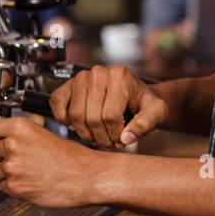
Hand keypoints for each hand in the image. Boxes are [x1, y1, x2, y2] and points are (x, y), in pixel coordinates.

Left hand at [0, 117, 97, 207]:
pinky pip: (2, 188)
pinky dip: (11, 188)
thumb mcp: (45, 137)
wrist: (87, 177)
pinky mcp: (13, 186)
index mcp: (20, 127)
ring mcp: (10, 167)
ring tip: (19, 176)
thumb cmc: (73, 159)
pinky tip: (28, 184)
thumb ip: (20, 140)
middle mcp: (12, 144)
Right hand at [50, 64, 167, 148]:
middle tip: (109, 143)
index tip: (121, 141)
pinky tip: (77, 125)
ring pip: (75, 115)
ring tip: (98, 137)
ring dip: (85, 133)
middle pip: (92, 117)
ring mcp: (81, 77)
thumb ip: (147, 124)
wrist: (134, 95)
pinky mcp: (68, 84)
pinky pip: (57, 103)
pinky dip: (63, 118)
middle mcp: (99, 73)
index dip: (114, 135)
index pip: (110, 115)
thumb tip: (127, 138)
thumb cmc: (144, 103)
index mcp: (121, 76)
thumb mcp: (157, 112)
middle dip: (101, 137)